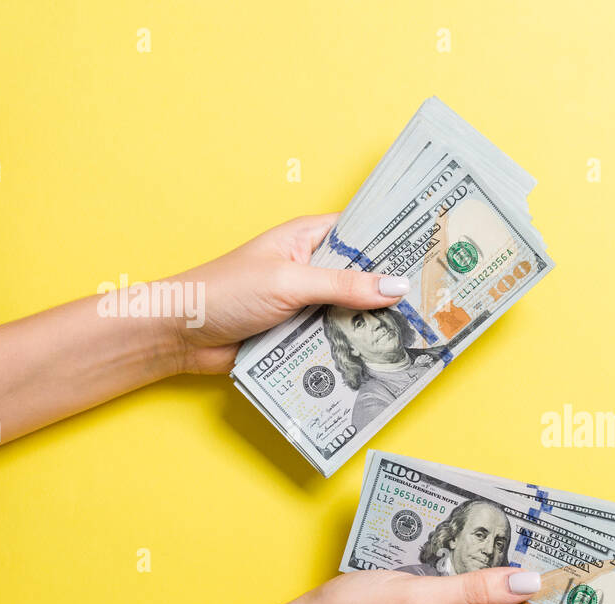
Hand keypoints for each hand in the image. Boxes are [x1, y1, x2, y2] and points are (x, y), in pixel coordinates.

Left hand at [166, 214, 409, 374]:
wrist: (179, 334)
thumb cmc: (223, 292)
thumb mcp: (290, 282)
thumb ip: (344, 286)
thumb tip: (396, 287)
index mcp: (307, 239)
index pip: (362, 233)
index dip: (395, 242)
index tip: (433, 253)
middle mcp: (310, 268)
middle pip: (362, 278)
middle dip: (391, 291)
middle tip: (435, 302)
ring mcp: (305, 303)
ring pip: (351, 313)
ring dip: (371, 325)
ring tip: (417, 334)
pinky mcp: (298, 335)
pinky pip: (333, 341)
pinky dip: (351, 349)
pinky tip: (379, 359)